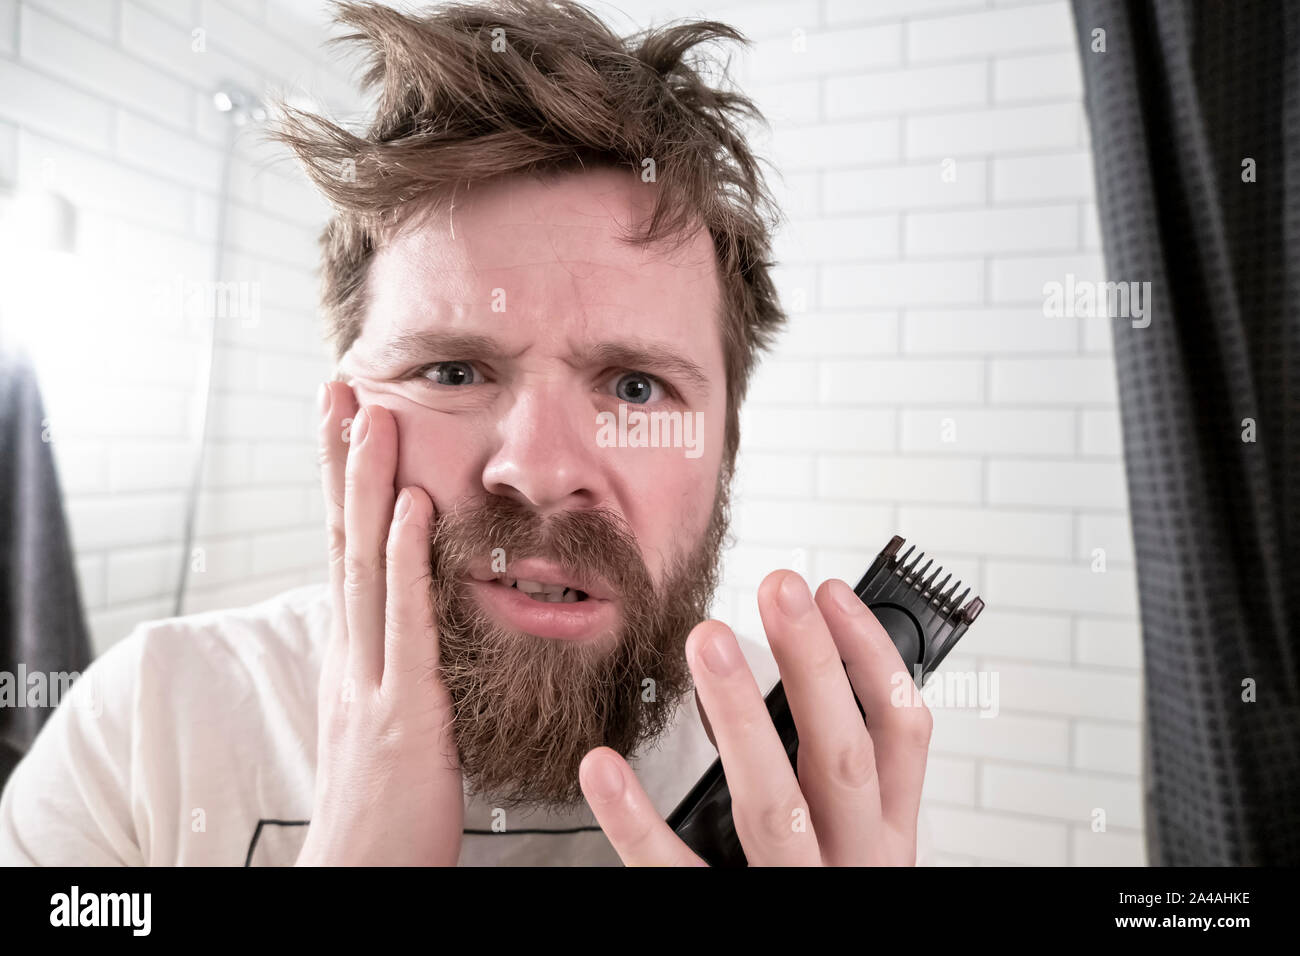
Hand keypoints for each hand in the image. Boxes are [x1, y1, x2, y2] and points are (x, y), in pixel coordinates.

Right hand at [296, 382, 463, 865]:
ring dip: (367, 486)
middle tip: (341, 385)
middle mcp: (353, 656)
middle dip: (340, 462)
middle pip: (341, 539)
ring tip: (371, 414)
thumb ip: (395, 664)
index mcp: (353, 656)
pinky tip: (410, 506)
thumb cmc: (386, 807)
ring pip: (365, 566)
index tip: (342, 423)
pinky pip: (407, 625)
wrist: (363, 878)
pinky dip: (405, 561)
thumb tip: (409, 622)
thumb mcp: (385, 719)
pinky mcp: (405, 714)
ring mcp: (374, 681)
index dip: (340, 486)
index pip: (343, 551)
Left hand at [578, 570, 930, 865]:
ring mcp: (793, 897)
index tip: (835, 593)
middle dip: (813, 665)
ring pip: (774, 806)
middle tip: (779, 588)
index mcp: (887, 837)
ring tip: (708, 641)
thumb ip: (840, 777)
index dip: (874, 657)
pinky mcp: (732, 927)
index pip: (901, 733)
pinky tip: (604, 767)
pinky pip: (679, 874)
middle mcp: (852, 864)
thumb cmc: (828, 895)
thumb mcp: (858, 843)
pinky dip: (637, 821)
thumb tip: (806, 670)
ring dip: (738, 718)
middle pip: (841, 756)